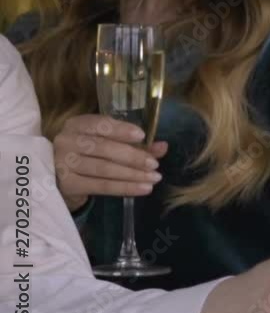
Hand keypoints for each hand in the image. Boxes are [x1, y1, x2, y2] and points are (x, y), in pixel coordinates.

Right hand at [52, 114, 166, 210]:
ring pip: (104, 168)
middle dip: (133, 157)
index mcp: (77, 124)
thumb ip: (136, 144)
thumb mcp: (110, 143)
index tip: (142, 136)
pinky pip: (101, 186)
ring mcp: (64, 163)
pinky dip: (125, 188)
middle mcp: (66, 140)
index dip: (121, 130)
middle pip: (104, 148)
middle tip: (154, 164)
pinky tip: (143, 189)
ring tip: (154, 178)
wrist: (63, 178)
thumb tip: (162, 147)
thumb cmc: (91, 154)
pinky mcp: (68, 184)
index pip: (100, 124)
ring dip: (132, 174)